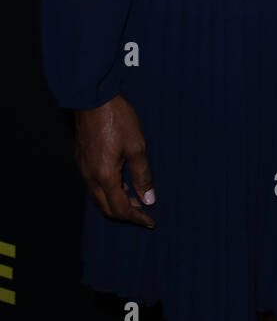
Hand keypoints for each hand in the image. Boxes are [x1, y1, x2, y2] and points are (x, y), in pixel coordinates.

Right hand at [74, 94, 155, 228]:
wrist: (93, 99)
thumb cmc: (117, 119)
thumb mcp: (136, 146)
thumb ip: (142, 175)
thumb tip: (149, 199)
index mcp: (105, 176)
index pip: (120, 209)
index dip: (137, 218)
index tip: (150, 222)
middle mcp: (90, 177)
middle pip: (106, 208)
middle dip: (126, 214)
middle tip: (144, 212)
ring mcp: (83, 169)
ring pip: (99, 197)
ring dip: (117, 202)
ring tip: (136, 197)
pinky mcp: (82, 160)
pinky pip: (94, 185)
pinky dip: (109, 191)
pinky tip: (121, 182)